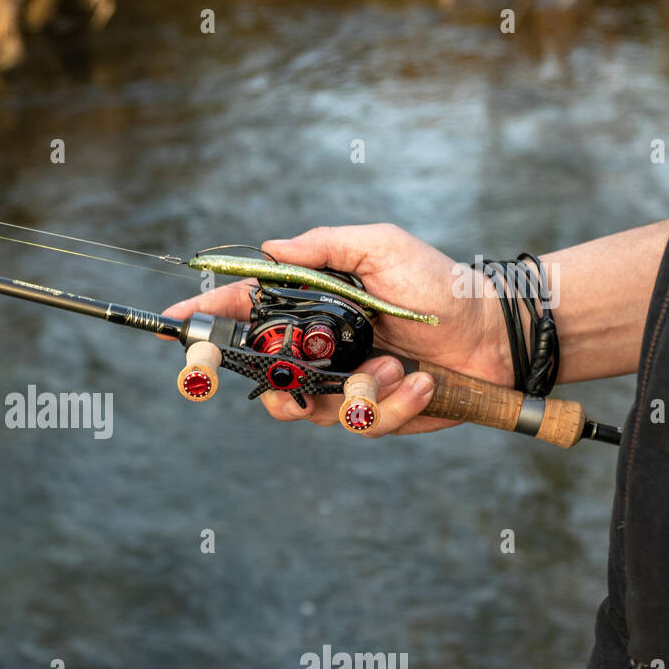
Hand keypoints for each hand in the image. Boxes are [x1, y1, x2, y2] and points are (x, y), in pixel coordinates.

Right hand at [162, 224, 510, 435]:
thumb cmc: (439, 284)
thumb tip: (269, 247)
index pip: (245, 310)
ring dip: (355, 389)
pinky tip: (424, 382)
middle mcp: (318, 348)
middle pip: (261, 373)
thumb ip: (324, 246)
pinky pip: (357, 422)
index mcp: (312, 306)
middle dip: (271, 380)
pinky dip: (394, 402)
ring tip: (398, 369)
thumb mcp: (381, 246)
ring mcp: (340, 384)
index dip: (206, 317)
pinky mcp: (370, 414)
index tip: (175, 322)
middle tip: (293, 379)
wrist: (493, 334)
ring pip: (305, 408)